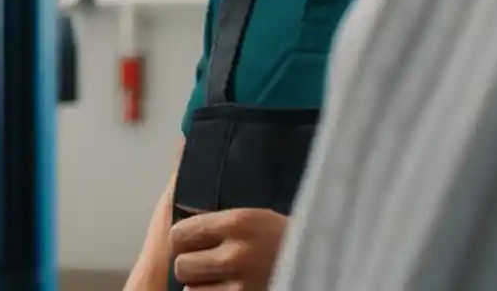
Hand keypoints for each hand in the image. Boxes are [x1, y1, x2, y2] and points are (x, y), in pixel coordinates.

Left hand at [170, 208, 287, 289]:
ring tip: (218, 282)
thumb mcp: (254, 217)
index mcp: (238, 223)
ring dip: (200, 289)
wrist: (322, 261)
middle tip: (205, 266)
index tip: (190, 245)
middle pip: (182, 265)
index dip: (182, 241)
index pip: (179, 234)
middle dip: (190, 267)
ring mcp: (242, 286)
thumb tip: (175, 214)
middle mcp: (238, 254)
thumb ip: (218, 219)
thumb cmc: (282, 240)